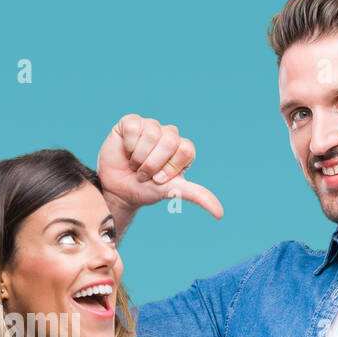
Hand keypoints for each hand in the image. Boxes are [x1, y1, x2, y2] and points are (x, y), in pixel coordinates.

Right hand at [97, 114, 223, 217]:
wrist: (117, 190)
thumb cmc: (145, 190)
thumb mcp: (172, 192)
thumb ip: (198, 196)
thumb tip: (219, 214)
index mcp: (182, 149)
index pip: (185, 150)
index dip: (170, 167)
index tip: (159, 179)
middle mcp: (168, 135)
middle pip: (169, 141)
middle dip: (153, 164)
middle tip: (144, 174)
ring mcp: (150, 126)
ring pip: (152, 134)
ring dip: (139, 157)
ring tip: (134, 164)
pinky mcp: (131, 122)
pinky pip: (135, 127)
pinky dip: (128, 145)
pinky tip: (126, 151)